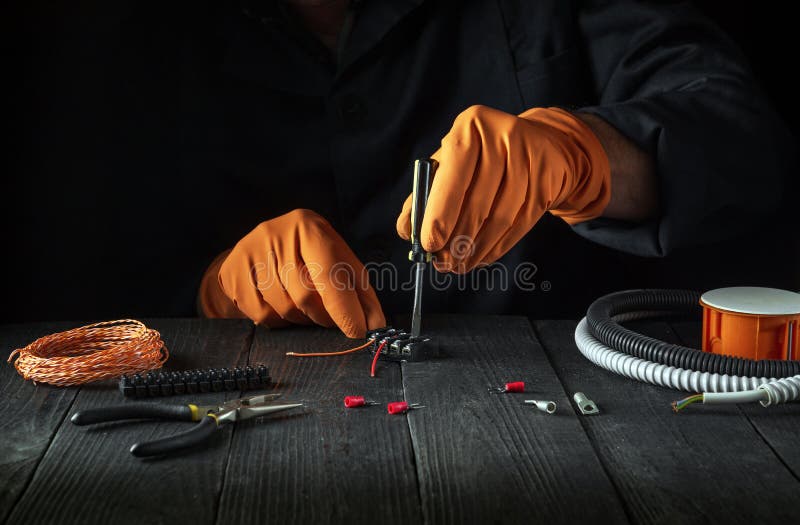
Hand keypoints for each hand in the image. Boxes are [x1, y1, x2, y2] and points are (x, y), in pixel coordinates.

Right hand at [199, 209, 384, 337]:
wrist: (257, 247)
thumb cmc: (307, 254)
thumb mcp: (337, 259)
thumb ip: (359, 289)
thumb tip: (376, 323)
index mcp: (308, 227)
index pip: (330, 273)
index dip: (346, 308)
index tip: (359, 331)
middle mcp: (276, 236)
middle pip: (306, 296)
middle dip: (325, 316)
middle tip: (332, 318)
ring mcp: (250, 255)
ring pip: (285, 309)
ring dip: (303, 319)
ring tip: (305, 307)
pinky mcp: (233, 274)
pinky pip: (263, 316)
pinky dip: (280, 321)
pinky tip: (282, 307)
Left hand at [396, 105, 610, 272]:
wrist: (544, 145)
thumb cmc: (484, 156)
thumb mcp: (451, 163)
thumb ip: (424, 194)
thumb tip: (406, 231)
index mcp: (470, 128)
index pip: (452, 175)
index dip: (440, 213)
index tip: (429, 243)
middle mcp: (502, 137)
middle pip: (478, 202)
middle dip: (457, 240)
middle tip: (443, 263)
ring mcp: (529, 158)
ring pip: (500, 218)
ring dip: (477, 249)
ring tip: (460, 264)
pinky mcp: (547, 180)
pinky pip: (520, 224)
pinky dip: (498, 246)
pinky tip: (482, 257)